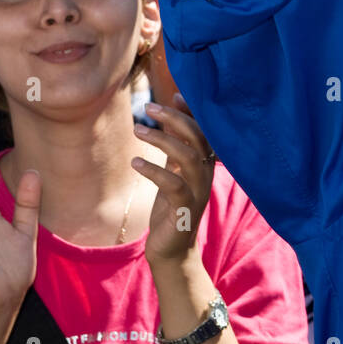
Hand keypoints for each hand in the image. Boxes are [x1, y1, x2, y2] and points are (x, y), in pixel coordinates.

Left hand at [134, 94, 216, 267]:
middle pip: (198, 137)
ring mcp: (198, 191)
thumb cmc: (171, 208)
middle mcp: (206, 174)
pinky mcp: (184, 209)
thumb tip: (168, 117)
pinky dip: (154, 170)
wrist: (171, 249)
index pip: (205, 130)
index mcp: (204, 163)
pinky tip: (136, 162)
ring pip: (188, 157)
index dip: (193, 111)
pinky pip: (173, 184)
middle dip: (175, 118)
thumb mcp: (173, 172)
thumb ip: (174, 148)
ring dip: (163, 139)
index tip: (176, 94)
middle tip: (149, 106)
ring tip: (138, 129)